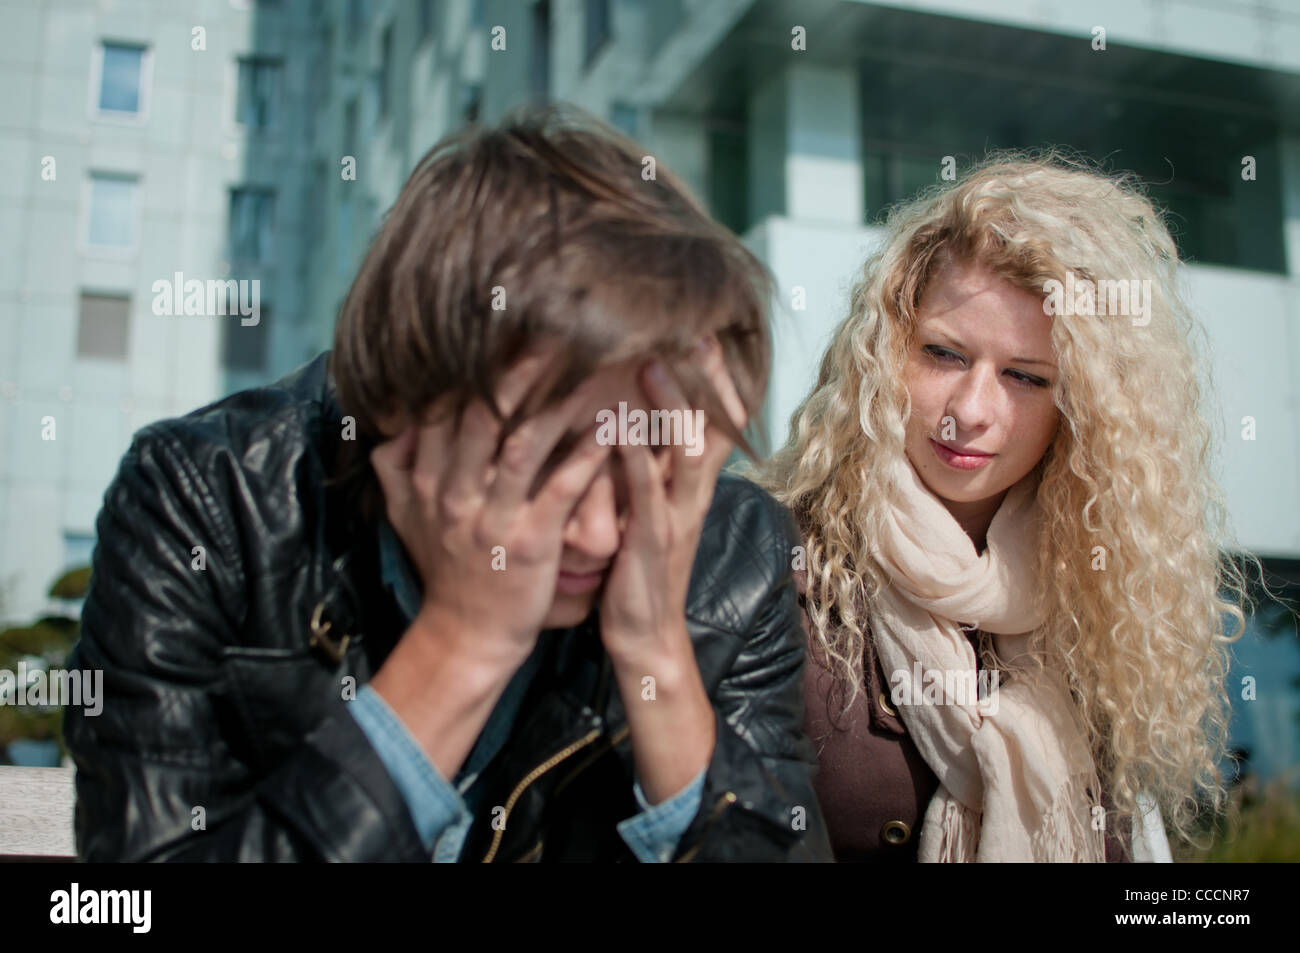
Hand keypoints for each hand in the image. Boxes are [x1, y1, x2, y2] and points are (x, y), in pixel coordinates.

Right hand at [370, 352, 611, 666]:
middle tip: (551, 324)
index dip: (471, 365)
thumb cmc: (447, 568)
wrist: (467, 634)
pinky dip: (587, 456)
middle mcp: (455, 492)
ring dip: (559, 402)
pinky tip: (613, 426)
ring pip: (524, 446)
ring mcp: (493, 517)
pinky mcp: (530, 543)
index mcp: (428, 479)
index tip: (499, 324)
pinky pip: (561, 489)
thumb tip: (391, 416)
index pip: (445, 407)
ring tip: (592, 364)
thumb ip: (395, 464)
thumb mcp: (406, 516)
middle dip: (516, 369)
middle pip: (484, 416)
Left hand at [598, 336, 748, 665]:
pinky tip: (616, 429)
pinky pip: (647, 496)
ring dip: (670, 405)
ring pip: (685, 452)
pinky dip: (634, 460)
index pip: (716, 414)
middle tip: (688, 324)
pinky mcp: (651, 544)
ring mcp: (676, 517)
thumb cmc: (640, 563)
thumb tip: (637, 409)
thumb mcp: (652, 504)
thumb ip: (651, 460)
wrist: (644, 634)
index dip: (715, 371)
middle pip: (711, 421)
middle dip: (702, 373)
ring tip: (650, 361)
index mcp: (693, 481)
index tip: (701, 324)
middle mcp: (693, 493)